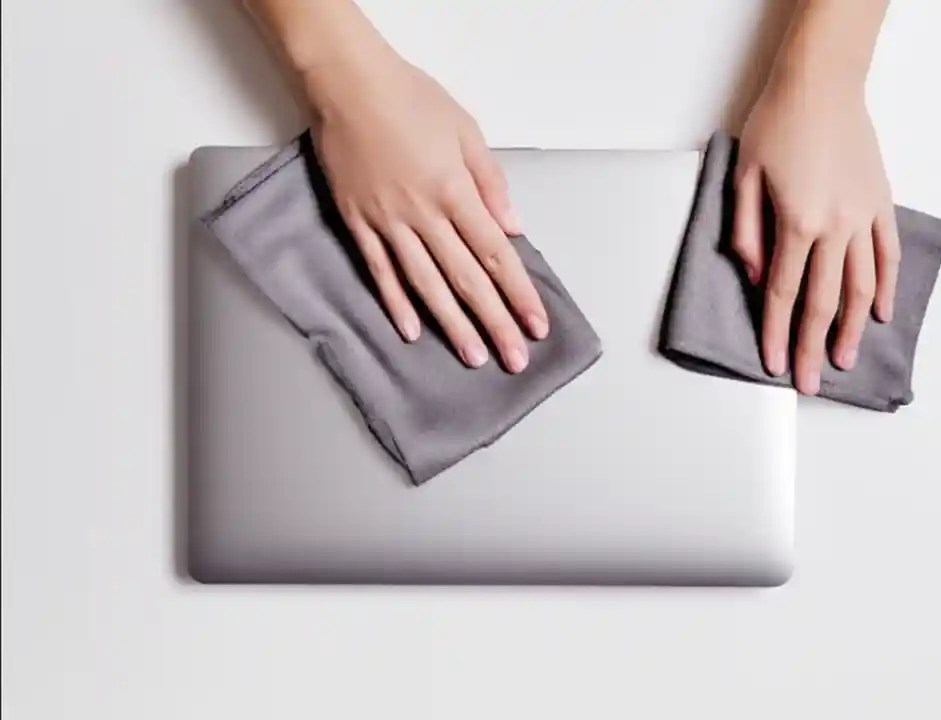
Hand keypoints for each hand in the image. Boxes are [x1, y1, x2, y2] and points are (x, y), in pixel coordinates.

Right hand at [304, 54, 546, 372]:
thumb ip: (492, 182)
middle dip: (495, 323)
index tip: (537, 325)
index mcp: (456, 191)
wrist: (347, 82)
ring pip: (426, 284)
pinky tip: (412, 331)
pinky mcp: (358, 221)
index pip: (496, 255)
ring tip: (473, 356)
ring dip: (452, 325)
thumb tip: (512, 228)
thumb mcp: (467, 130)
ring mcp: (388, 221)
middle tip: (514, 359)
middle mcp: (424, 214)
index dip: (519, 294)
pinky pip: (380, 271)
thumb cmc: (410, 98)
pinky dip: (396, 302)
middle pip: (467, 279)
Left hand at [733, 69, 898, 395]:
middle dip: (812, 348)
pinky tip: (881, 315)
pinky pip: (887, 255)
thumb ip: (747, 232)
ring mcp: (863, 217)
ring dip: (852, 329)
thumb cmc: (777, 124)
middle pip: (822, 301)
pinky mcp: (881, 204)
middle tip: (809, 384)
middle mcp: (834, 226)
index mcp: (796, 222)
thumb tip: (755, 278)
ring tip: (844, 360)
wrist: (820, 84)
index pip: (782, 293)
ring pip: (861, 286)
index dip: (776, 334)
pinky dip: (886, 287)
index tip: (773, 365)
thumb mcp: (743, 176)